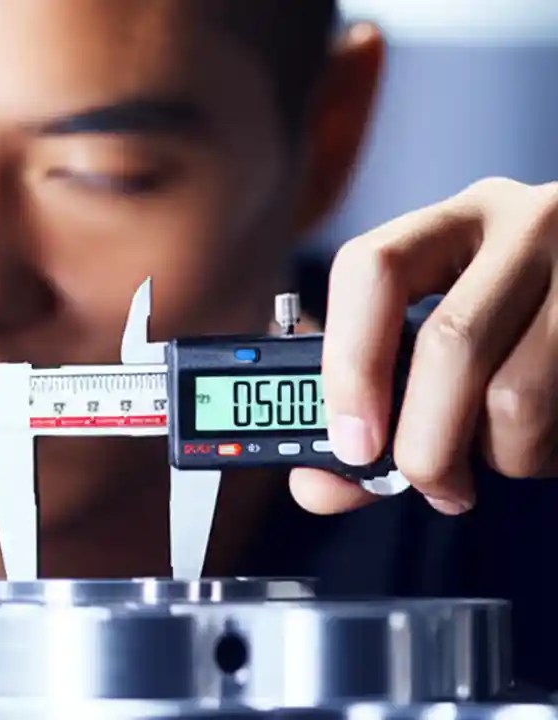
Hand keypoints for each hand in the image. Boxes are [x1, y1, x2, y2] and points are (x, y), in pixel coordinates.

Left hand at [291, 177, 557, 515]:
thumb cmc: (522, 333)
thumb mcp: (449, 336)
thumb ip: (377, 408)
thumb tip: (319, 486)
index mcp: (457, 221)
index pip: (371, 268)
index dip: (349, 363)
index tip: (352, 444)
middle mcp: (528, 225)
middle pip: (448, 343)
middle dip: (424, 442)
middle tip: (428, 483)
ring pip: (518, 397)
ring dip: (501, 457)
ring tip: (507, 455)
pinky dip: (549, 455)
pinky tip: (552, 439)